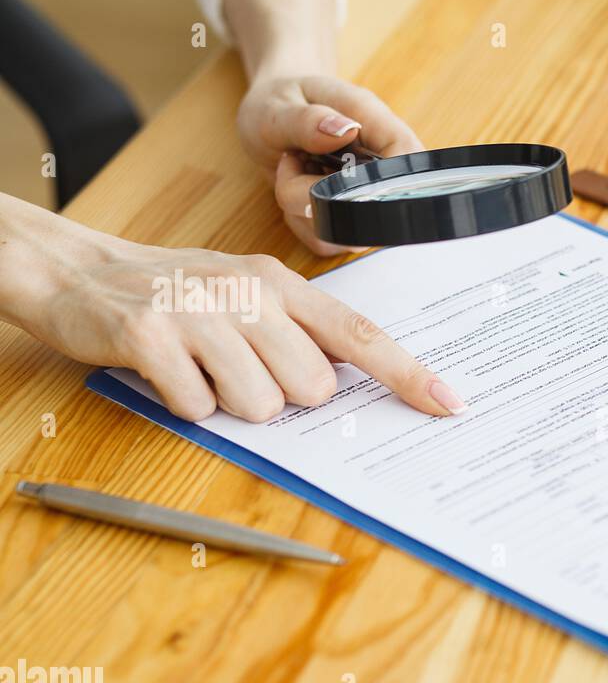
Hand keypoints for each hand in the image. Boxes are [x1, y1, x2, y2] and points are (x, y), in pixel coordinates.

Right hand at [0, 197, 463, 421]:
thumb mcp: (249, 296)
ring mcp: (201, 312)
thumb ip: (301, 333)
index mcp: (282, 286)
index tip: (449, 403)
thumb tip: (348, 385)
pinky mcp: (152, 336)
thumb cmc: (182, 294)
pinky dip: (183, 404)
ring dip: (230, 402)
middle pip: (311, 388)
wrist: (82, 273)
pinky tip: (167, 371)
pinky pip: (198, 409)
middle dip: (280, 395)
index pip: (359, 335)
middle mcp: (250, 293)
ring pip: (260, 406)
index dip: (407, 374)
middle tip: (238, 368)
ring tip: (202, 367)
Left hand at [236, 75, 423, 254]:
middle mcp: (377, 165)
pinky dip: (298, 220)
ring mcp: (365, 196)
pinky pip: (327, 240)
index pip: (409, 159)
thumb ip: (307, 120)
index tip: (339, 176)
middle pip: (375, 207)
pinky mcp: (347, 219)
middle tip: (293, 159)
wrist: (271, 114)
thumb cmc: (279, 102)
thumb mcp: (278, 104)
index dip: (385, 180)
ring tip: (293, 167)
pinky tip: (294, 188)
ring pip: (346, 231)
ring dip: (302, 207)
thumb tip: (345, 131)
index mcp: (374, 124)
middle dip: (320, 194)